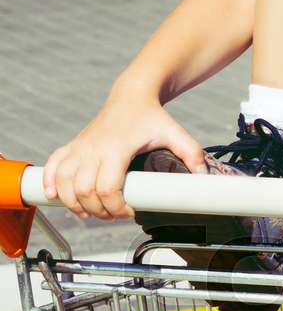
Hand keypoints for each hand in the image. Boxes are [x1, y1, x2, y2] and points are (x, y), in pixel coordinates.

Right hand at [43, 91, 205, 220]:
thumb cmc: (152, 116)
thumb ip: (191, 154)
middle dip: (98, 211)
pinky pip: (53, 167)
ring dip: (74, 203)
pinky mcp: (73, 146)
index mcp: (116, 148)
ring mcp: (81, 148)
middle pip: (84, 192)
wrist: (132, 95)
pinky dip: (51, 183)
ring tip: (90, 212)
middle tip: (114, 215)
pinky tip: (56, 196)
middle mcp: (93, 149)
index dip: (116, 207)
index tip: (130, 211)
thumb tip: (203, 177)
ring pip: (64, 183)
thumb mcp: (176, 133)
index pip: (107, 188)